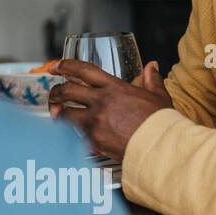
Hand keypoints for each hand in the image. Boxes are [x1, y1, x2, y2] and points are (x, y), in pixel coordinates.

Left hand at [47, 58, 172, 159]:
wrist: (162, 149)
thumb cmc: (162, 123)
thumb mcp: (158, 96)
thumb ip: (152, 80)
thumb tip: (152, 66)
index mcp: (115, 88)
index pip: (84, 70)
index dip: (66, 66)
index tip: (57, 66)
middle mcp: (101, 102)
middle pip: (67, 90)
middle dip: (56, 91)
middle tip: (53, 94)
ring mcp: (95, 122)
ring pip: (66, 114)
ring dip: (59, 113)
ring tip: (56, 113)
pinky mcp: (93, 141)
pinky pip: (75, 136)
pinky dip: (71, 134)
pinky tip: (69, 135)